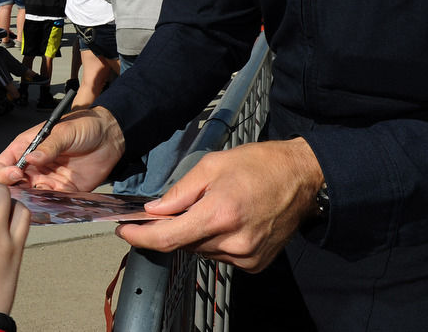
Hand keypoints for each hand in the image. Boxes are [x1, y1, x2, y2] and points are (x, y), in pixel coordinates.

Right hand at [0, 106, 124, 191]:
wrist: (111, 137)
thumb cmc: (85, 126)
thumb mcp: (65, 131)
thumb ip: (49, 145)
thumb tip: (31, 158)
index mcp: (26, 147)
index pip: (1, 163)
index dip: (3, 172)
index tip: (16, 174)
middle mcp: (33, 167)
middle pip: (11, 185)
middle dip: (14, 191)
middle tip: (28, 189)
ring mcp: (47, 180)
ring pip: (29, 198)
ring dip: (32, 201)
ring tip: (44, 196)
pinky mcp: (63, 190)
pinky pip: (51, 203)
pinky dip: (51, 205)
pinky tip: (58, 199)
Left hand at [115, 139, 323, 272]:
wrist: (302, 177)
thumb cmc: (259, 165)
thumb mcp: (212, 165)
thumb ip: (180, 192)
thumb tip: (154, 210)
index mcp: (220, 214)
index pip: (168, 238)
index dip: (140, 237)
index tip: (124, 231)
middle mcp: (233, 241)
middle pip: (184, 244)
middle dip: (172, 227)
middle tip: (176, 207)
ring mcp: (246, 256)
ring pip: (201, 251)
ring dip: (195, 233)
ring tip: (213, 207)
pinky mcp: (255, 263)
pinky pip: (220, 255)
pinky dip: (214, 240)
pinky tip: (228, 220)